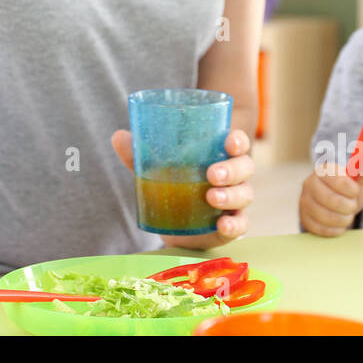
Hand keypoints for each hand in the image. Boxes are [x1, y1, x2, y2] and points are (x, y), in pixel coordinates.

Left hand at [111, 128, 253, 248]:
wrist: (178, 222)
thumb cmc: (173, 184)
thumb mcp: (156, 169)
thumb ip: (139, 155)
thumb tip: (117, 136)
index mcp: (220, 155)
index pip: (237, 144)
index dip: (238, 141)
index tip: (229, 141)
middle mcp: (234, 177)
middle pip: (245, 168)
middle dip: (232, 169)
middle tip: (212, 173)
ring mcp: (234, 201)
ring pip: (244, 194)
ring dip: (231, 195)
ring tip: (211, 197)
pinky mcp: (230, 225)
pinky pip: (241, 225)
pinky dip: (234, 224)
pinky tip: (223, 224)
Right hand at [298, 154, 362, 236]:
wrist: (334, 207)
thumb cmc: (347, 192)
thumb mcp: (358, 182)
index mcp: (323, 170)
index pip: (338, 180)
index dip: (352, 190)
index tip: (355, 191)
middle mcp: (309, 184)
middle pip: (333, 200)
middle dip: (349, 206)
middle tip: (351, 205)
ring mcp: (304, 202)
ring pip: (329, 217)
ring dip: (345, 219)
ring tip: (345, 214)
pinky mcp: (304, 219)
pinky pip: (324, 229)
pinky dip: (337, 229)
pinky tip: (338, 223)